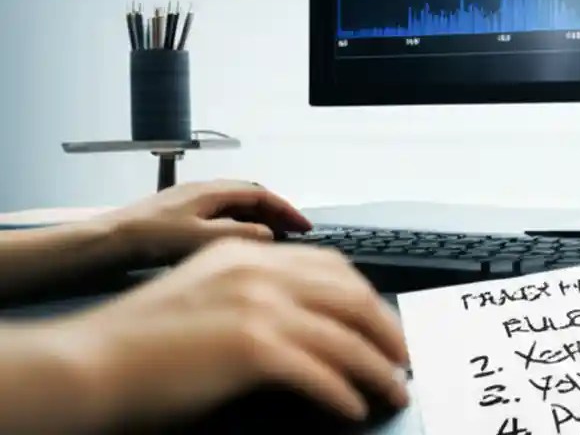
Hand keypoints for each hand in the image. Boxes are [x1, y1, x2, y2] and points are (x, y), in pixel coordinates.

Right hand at [62, 239, 408, 429]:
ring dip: (378, 369)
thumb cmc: (139, 340)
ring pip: (346, 338)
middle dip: (386, 331)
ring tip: (393, 390)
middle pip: (352, 298)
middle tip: (403, 357)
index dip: (366, 296)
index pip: (332, 267)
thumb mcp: (205, 293)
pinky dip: (344, 393)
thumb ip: (253, 293)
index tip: (383, 320)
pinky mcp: (254, 347)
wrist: (91, 363)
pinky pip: (321, 373)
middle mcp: (260, 273)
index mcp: (248, 256)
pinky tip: (354, 407)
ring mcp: (259, 307)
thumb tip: (303, 321)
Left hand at [98, 180, 311, 266]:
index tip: (304, 226)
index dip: (287, 209)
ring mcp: (192, 200)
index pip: (261, 194)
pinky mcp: (181, 213)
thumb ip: (240, 234)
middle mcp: (204, 190)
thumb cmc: (148, 238)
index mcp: (212, 191)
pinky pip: (222, 213)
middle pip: (251, 196)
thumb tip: (269, 234)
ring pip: (236, 205)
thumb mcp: (201, 239)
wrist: (108, 240)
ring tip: (272, 240)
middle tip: (294, 232)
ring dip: (258, 219)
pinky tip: (239, 244)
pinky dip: (240, 225)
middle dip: (276, 213)